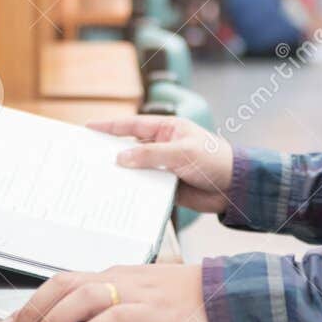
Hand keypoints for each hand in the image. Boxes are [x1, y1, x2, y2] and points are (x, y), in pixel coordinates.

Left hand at [0, 264, 211, 321]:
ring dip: (52, 321)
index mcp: (112, 275)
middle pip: (64, 285)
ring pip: (82, 297)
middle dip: (33, 310)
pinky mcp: (151, 311)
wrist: (221, 292)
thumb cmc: (182, 297)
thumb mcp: (138, 295)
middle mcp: (118, 279)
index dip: (32, 302)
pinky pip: (113, 317)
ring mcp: (134, 293)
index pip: (62, 282)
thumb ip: (109, 304)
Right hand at [87, 114, 234, 214]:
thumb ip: (150, 154)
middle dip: (110, 152)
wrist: (234, 188)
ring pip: (136, 169)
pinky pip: (145, 187)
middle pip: (130, 148)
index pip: (132, 125)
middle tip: (87, 157)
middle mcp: (162, 146)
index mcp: (167, 129)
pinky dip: (134, 191)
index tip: (89, 127)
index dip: (110, 126)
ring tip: (98, 179)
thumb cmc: (213, 161)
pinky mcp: (166, 186)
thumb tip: (121, 158)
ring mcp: (164, 167)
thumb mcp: (181, 152)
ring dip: (122, 174)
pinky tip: (120, 196)